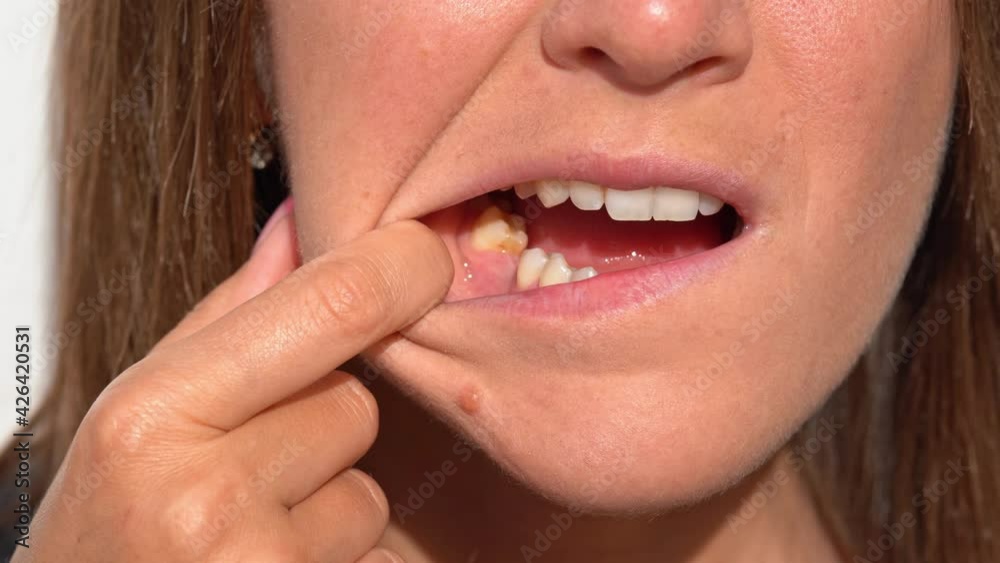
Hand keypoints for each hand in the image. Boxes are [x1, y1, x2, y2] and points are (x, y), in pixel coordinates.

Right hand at [15, 205, 451, 561]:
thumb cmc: (101, 531)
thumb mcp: (137, 411)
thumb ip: (226, 315)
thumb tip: (297, 223)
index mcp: (155, 415)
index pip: (334, 308)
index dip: (399, 269)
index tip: (424, 255)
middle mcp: (207, 499)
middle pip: (355, 406)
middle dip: (321, 428)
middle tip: (249, 470)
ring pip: (370, 496)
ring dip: (328, 511)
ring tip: (249, 535)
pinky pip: (375, 559)